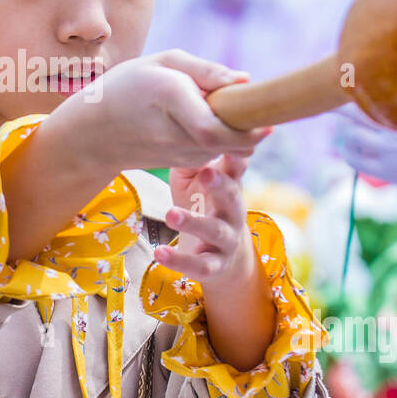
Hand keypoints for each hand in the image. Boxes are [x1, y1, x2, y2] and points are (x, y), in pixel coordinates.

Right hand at [61, 50, 272, 176]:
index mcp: (170, 98)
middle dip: (251, 124)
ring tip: (213, 105)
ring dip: (234, 127)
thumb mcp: (161, 62)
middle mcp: (178, 132)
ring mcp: (181, 154)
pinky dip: (221, 134)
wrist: (94, 133)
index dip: (246, 126)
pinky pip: (216, 148)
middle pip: (230, 140)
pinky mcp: (185, 163)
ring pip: (227, 144)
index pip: (215, 126)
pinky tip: (202, 117)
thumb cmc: (127, 87)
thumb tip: (245, 80)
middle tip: (252, 102)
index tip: (267, 114)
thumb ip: (205, 70)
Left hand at [155, 154, 258, 291]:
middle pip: (232, 196)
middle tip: (206, 172)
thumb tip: (181, 131)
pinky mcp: (214, 265)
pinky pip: (200, 265)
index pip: (237, 168)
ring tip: (171, 214)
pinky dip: (179, 260)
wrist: (223, 256)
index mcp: (230, 186)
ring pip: (214, 230)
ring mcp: (227, 240)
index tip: (230, 144)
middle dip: (220, 184)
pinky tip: (160, 252)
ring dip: (193, 222)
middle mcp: (234, 212)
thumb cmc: (203, 204)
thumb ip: (190, 161)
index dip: (236, 156)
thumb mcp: (196, 181)